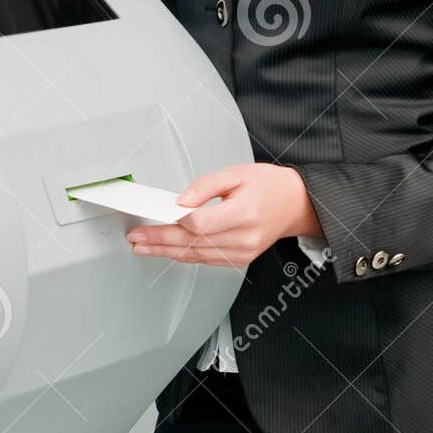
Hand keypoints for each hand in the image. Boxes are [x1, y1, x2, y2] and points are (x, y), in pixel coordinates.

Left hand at [125, 163, 324, 266]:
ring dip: (165, 251)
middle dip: (159, 240)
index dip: (173, 222)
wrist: (296, 205)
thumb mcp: (238, 173)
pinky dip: (183, 255)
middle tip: (136, 237)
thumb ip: (206, 186)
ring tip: (142, 246)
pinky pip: (205, 259)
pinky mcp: (238, 259)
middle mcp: (244, 238)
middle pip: (192, 242)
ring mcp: (242, 253)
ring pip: (195, 255)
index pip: (201, 223)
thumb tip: (180, 201)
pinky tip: (166, 251)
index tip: (151, 217)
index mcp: (245, 213)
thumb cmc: (270, 186)